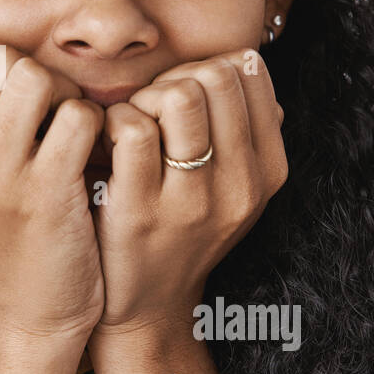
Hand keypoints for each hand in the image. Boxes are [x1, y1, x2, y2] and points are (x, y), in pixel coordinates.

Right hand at [0, 31, 106, 341]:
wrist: (27, 322)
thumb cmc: (2, 241)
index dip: (7, 65)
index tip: (24, 107)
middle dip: (37, 75)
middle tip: (56, 118)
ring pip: (35, 77)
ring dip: (66, 97)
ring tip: (73, 135)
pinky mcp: (42, 194)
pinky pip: (79, 116)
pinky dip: (97, 128)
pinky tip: (94, 159)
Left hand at [88, 48, 287, 334]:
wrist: (146, 310)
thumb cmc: (182, 232)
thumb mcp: (233, 189)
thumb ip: (245, 130)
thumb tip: (245, 62)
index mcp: (267, 171)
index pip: (248, 72)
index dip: (205, 67)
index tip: (182, 96)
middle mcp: (239, 186)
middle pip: (214, 77)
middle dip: (174, 78)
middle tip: (151, 109)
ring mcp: (191, 202)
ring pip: (179, 98)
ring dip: (144, 97)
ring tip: (131, 123)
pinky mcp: (138, 212)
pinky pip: (132, 129)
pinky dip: (112, 121)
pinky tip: (106, 143)